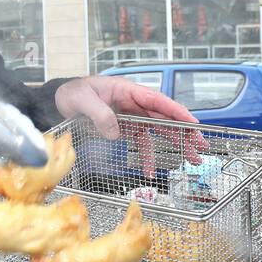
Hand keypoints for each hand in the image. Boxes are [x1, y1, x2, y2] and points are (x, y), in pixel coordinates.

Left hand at [55, 76, 206, 177]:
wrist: (59, 99)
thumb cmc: (72, 92)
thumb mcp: (83, 100)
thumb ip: (100, 115)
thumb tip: (115, 133)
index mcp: (128, 90)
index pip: (158, 101)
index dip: (178, 112)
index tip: (194, 124)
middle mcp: (134, 103)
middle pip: (165, 117)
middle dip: (185, 132)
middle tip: (202, 146)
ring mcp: (132, 116)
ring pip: (159, 131)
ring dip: (176, 145)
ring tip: (192, 159)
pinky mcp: (125, 128)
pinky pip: (141, 143)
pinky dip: (147, 157)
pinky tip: (150, 171)